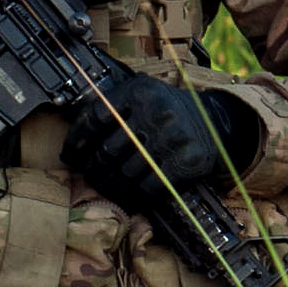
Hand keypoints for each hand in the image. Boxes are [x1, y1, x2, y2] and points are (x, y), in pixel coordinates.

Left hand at [66, 71, 260, 213]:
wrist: (216, 124)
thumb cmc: (169, 111)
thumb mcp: (144, 95)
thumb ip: (112, 108)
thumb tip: (74, 144)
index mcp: (139, 91)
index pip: (96, 117)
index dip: (77, 139)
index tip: (71, 154)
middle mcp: (155, 113)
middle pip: (108, 149)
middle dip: (92, 167)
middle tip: (88, 174)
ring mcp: (171, 139)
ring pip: (126, 172)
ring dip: (111, 184)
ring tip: (104, 186)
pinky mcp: (184, 162)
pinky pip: (149, 186)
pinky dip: (135, 194)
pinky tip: (128, 194)